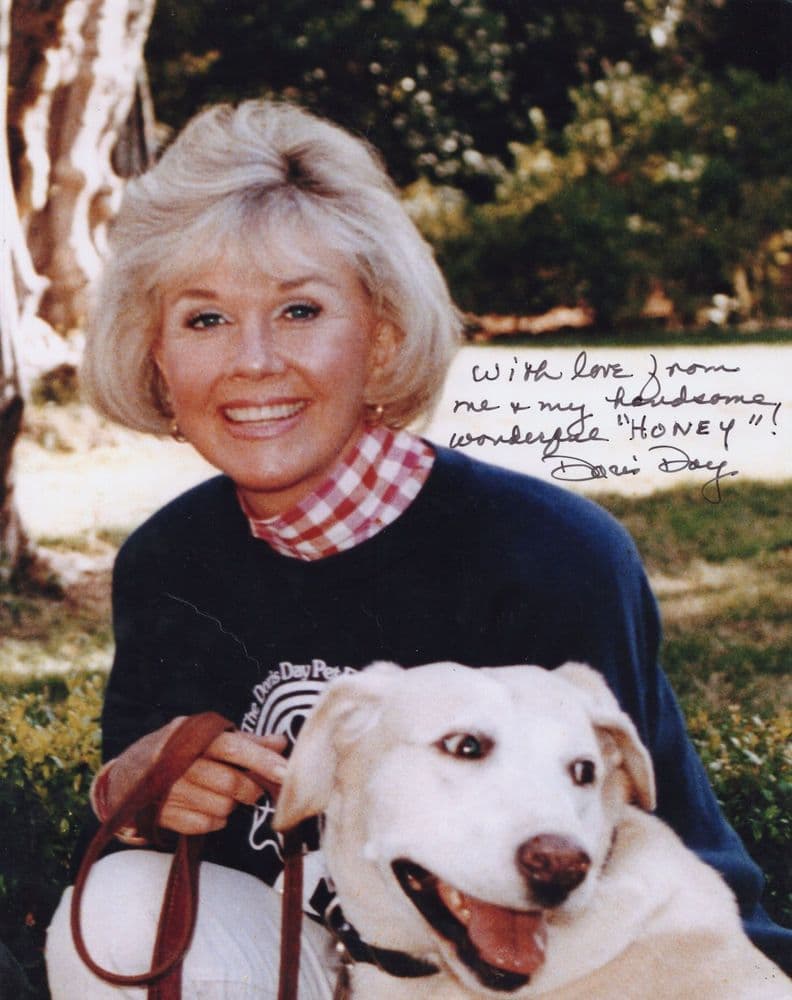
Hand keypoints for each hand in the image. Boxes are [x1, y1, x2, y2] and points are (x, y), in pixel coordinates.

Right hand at [101, 718, 287, 835]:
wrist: (126, 774)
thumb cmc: (178, 751)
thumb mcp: (207, 738)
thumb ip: (245, 741)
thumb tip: (282, 742)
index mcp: (193, 736)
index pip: (233, 747)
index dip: (262, 759)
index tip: (286, 772)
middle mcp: (178, 762)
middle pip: (230, 783)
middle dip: (249, 790)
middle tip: (252, 789)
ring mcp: (167, 791)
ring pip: (220, 807)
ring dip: (230, 806)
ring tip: (222, 795)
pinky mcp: (161, 815)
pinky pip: (204, 825)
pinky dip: (214, 820)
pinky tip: (207, 807)